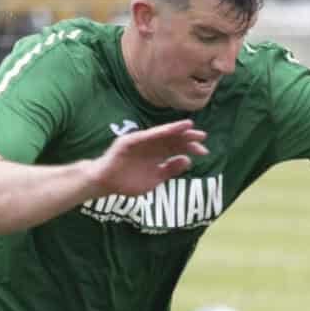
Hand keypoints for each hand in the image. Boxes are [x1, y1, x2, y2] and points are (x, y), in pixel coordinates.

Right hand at [90, 119, 206, 196]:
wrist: (105, 183)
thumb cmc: (127, 182)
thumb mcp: (154, 179)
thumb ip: (169, 170)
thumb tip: (187, 160)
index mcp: (157, 154)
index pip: (176, 148)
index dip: (190, 148)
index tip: (204, 150)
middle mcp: (150, 146)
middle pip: (172, 139)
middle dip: (187, 138)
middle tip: (203, 136)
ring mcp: (140, 142)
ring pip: (161, 134)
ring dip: (175, 130)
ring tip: (189, 127)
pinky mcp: (129, 141)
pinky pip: (146, 136)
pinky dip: (159, 131)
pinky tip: (171, 130)